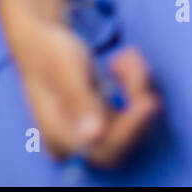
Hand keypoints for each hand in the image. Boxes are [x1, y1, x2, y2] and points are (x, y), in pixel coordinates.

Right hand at [4, 11, 159, 166]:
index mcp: (59, 137)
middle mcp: (76, 142)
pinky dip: (134, 82)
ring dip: (137, 84)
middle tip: (130, 63)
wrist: (42, 41)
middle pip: (124, 138)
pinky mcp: (106, 120)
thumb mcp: (64, 68)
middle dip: (135, 99)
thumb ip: (78, 100)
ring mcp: (93, 132)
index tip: (149, 101)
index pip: (104, 151)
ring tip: (122, 56)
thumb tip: (94, 137)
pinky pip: (134, 109)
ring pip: (133, 121)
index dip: (130, 132)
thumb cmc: (49, 51)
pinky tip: (120, 61)